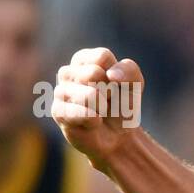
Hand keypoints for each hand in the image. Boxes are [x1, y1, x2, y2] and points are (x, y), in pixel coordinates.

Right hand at [53, 47, 144, 171]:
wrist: (117, 136)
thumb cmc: (122, 105)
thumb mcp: (135, 84)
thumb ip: (129, 70)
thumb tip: (111, 75)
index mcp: (84, 60)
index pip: (102, 57)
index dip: (117, 75)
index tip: (117, 85)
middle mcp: (68, 72)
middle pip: (94, 73)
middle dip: (110, 91)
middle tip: (108, 100)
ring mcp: (61, 92)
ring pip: (88, 94)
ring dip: (103, 106)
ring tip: (101, 111)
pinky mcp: (58, 112)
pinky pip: (79, 112)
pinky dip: (94, 119)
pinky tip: (95, 122)